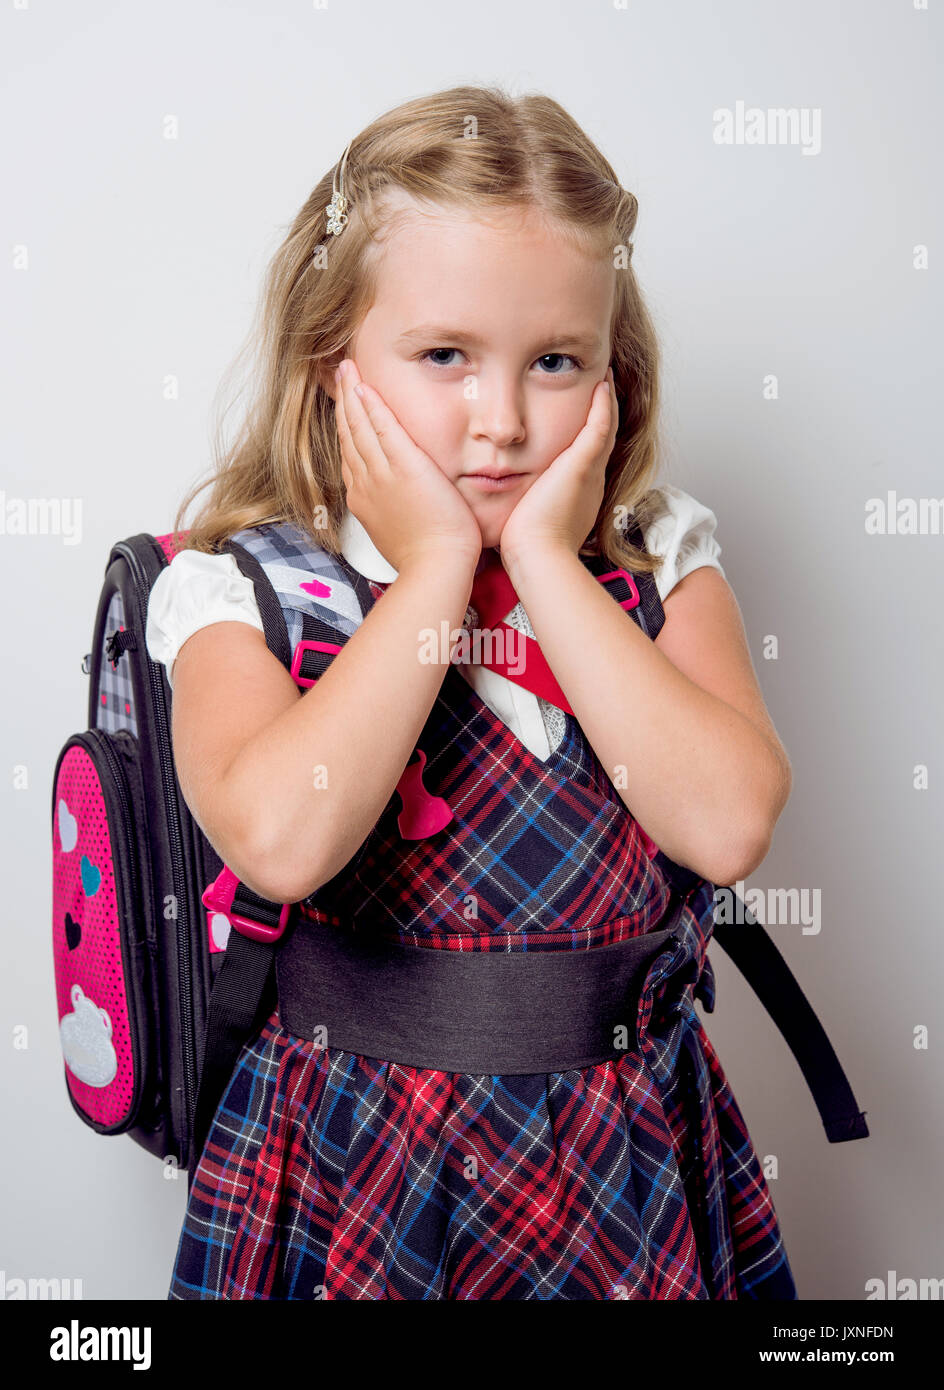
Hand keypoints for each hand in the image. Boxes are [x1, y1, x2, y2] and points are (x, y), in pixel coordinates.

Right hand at [334, 359, 482, 572]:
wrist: (435, 568)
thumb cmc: (427, 559)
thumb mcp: (398, 533)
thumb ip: (393, 511)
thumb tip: (398, 506)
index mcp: (364, 500)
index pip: (350, 455)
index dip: (345, 428)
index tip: (344, 408)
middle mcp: (366, 484)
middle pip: (348, 435)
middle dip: (343, 403)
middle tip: (339, 375)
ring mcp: (382, 475)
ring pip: (359, 427)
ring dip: (352, 394)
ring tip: (346, 368)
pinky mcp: (404, 467)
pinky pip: (383, 428)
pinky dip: (371, 404)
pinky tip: (363, 384)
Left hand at [497, 367, 617, 568]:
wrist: (537, 556)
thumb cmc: (524, 547)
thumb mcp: (523, 519)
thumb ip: (517, 504)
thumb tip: (495, 497)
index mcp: (577, 495)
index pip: (584, 457)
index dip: (584, 436)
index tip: (579, 419)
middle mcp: (590, 482)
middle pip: (599, 440)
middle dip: (600, 415)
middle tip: (600, 389)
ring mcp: (590, 473)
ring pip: (604, 429)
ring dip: (605, 403)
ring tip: (603, 378)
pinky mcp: (582, 465)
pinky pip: (600, 427)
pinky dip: (603, 405)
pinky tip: (602, 384)